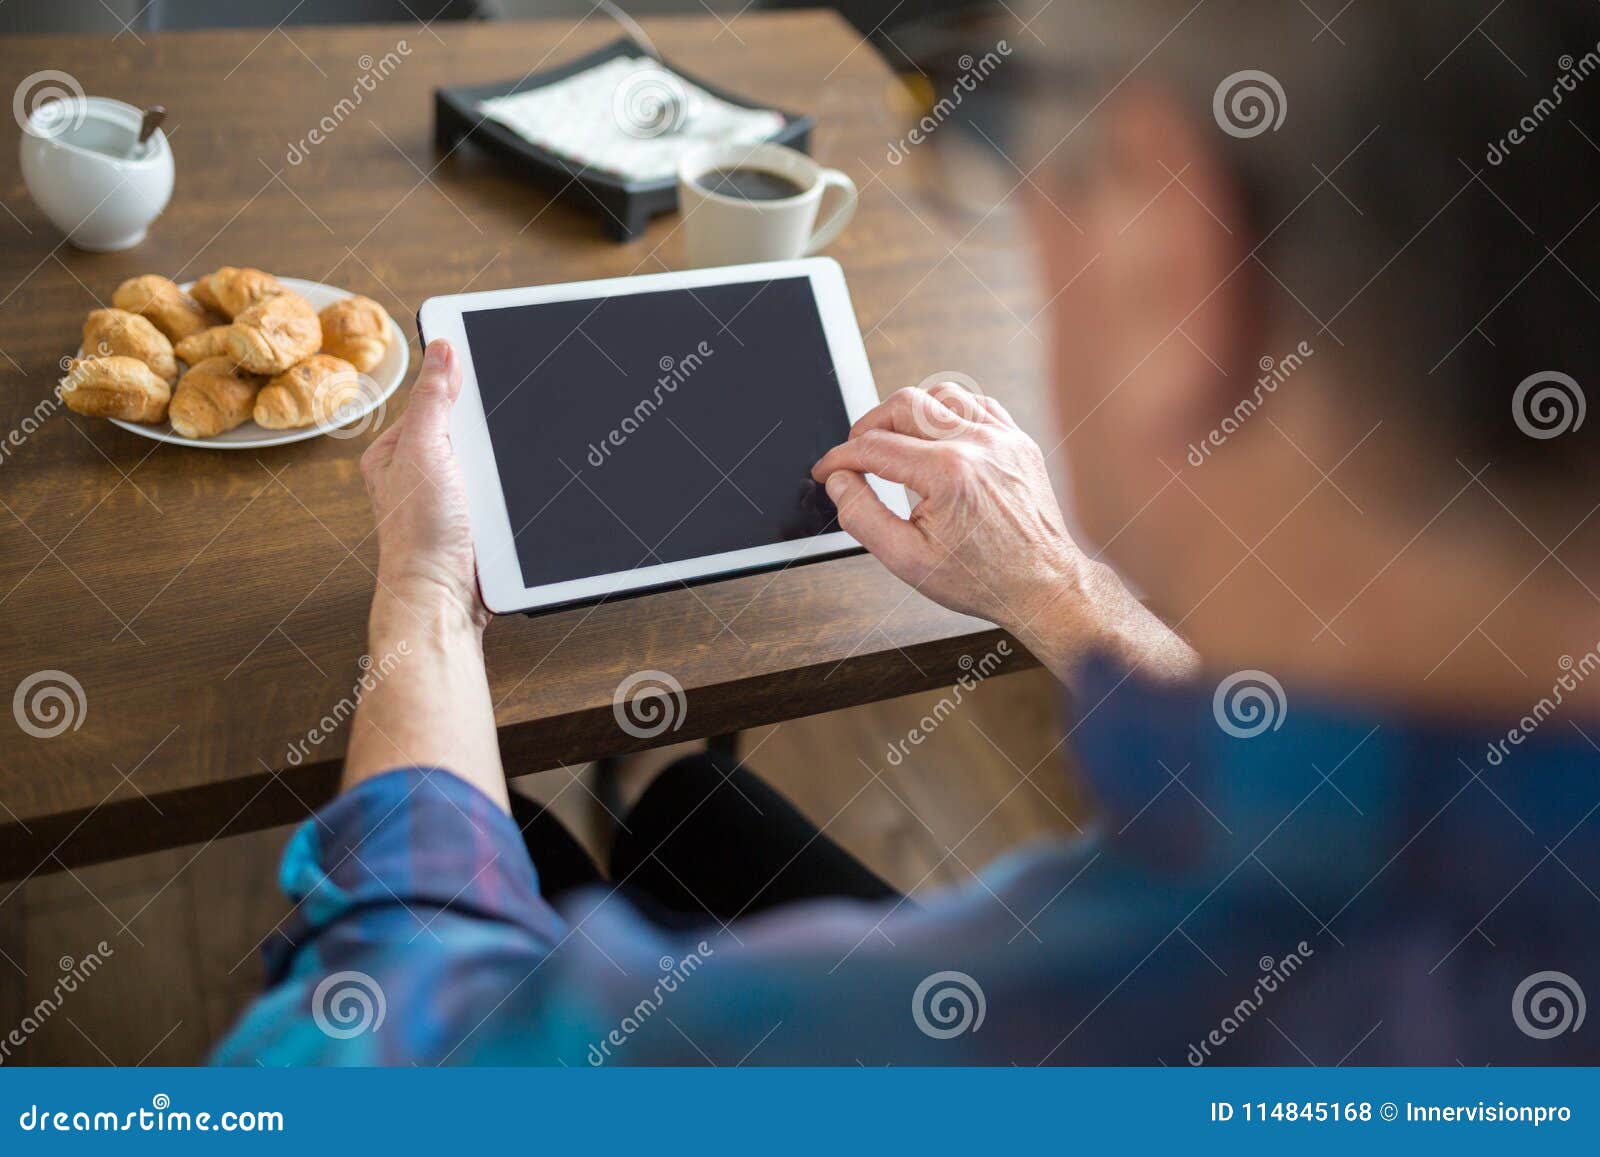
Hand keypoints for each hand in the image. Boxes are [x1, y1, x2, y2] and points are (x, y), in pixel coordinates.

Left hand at [360, 339, 485, 628]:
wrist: (444, 599)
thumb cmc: (419, 536)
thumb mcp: (424, 451)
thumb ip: (434, 401)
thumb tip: (443, 350)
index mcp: (393, 452)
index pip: (430, 400)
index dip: (457, 384)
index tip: (486, 365)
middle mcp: (417, 474)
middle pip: (464, 429)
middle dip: (484, 431)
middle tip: (491, 439)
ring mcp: (448, 499)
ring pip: (486, 461)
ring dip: (499, 466)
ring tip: (495, 478)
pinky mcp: (475, 522)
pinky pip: (499, 491)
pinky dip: (509, 490)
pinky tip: (510, 495)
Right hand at [812, 383, 1081, 631]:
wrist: (1041, 585)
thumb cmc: (982, 579)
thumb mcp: (906, 560)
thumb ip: (861, 516)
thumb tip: (840, 480)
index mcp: (947, 474)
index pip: (874, 446)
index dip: (839, 458)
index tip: (828, 470)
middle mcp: (977, 445)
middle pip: (903, 404)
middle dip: (868, 426)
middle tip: (855, 454)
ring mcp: (1002, 438)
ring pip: (940, 394)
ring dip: (909, 413)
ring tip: (895, 442)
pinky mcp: (1017, 440)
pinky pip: (976, 404)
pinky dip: (947, 412)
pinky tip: (936, 438)